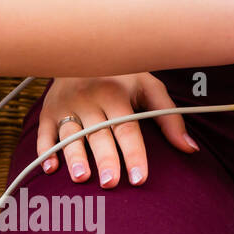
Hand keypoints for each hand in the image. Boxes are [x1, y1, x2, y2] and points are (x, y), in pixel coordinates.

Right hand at [38, 73, 198, 186]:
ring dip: (73, 156)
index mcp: (115, 92)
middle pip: (98, 133)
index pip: (127, 127)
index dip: (134, 153)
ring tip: (81, 178)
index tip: (140, 179)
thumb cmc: (122, 76)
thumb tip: (190, 149)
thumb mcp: (149, 87)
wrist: (83, 50)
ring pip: (69, 134)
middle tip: (111, 183)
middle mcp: (89, 98)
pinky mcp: (48, 111)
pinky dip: (45, 150)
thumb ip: (168, 117)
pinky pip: (43, 132)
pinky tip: (49, 168)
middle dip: (105, 158)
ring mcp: (65, 105)